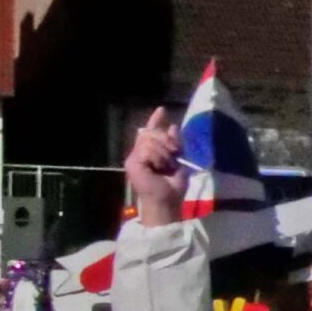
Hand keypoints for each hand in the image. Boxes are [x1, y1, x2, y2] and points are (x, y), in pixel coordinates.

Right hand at [124, 108, 187, 226]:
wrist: (167, 200)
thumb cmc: (173, 186)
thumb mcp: (179, 161)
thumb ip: (175, 145)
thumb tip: (173, 126)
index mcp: (150, 152)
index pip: (151, 131)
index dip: (156, 120)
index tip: (162, 109)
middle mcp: (139, 152)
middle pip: (151, 132)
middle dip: (166, 139)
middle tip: (174, 153)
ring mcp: (134, 157)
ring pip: (150, 140)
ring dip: (164, 152)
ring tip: (166, 165)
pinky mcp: (132, 162)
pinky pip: (147, 150)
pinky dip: (158, 157)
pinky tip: (159, 167)